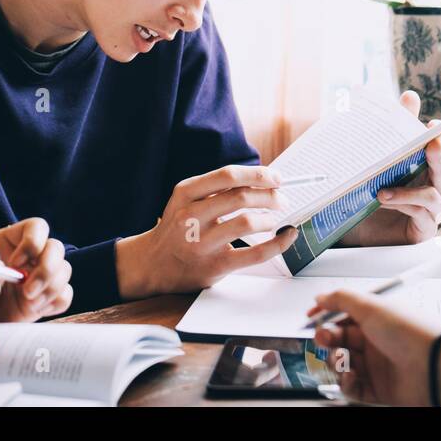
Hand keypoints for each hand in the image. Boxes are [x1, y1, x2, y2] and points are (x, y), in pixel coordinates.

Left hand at [0, 219, 73, 321]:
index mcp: (13, 240)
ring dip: (51, 285)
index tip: (15, 262)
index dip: (34, 242)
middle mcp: (31, 257)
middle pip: (57, 248)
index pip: (39, 227)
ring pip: (64, 270)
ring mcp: (40, 279)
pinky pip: (65, 295)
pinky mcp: (44, 300)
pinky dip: (55, 300)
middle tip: (26, 289)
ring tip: (28, 300)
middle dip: (47, 267)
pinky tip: (33, 308)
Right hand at [115, 165, 298, 298]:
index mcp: (186, 192)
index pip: (228, 175)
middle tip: (282, 199)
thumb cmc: (178, 228)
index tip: (276, 178)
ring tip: (276, 218)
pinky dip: (277, 244)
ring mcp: (201, 242)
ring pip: (247, 222)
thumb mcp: (187, 200)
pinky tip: (287, 236)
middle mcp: (190, 215)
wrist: (153, 263)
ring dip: (270, 217)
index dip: (257, 174)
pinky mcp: (214, 265)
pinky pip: (254, 253)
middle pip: (240, 197)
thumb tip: (262, 180)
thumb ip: (216, 189)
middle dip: (270, 195)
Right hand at [309, 288, 439, 405]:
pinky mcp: (378, 389)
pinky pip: (352, 387)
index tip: (310, 317)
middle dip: (327, 338)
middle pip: (340, 339)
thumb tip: (320, 297)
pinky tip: (350, 377)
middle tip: (323, 339)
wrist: (433, 367)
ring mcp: (376, 366)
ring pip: (343, 363)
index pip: (343, 314)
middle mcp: (375, 341)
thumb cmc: (410, 333)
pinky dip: (346, 382)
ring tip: (342, 360)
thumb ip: (341, 299)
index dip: (325, 315)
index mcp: (375, 318)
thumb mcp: (371, 306)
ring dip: (336, 361)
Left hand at [342, 90, 440, 245]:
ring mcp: (432, 209)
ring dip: (410, 191)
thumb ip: (398, 129)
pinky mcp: (425, 228)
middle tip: (430, 143)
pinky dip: (404, 205)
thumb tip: (410, 96)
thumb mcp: (383, 159)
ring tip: (383, 190)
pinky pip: (422, 215)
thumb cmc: (376, 190)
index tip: (434, 125)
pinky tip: (385, 201)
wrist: (359, 227)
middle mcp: (435, 186)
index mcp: (428, 167)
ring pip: (435, 195)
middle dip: (439, 156)